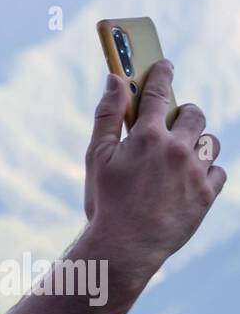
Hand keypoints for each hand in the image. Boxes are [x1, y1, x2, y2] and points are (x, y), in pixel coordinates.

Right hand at [83, 60, 225, 273]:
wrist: (124, 247)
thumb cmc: (105, 203)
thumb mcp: (96, 158)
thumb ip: (107, 116)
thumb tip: (114, 79)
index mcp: (147, 137)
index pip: (158, 92)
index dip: (161, 74)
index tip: (164, 66)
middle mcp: (177, 149)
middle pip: (193, 114)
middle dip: (184, 114)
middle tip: (173, 125)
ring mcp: (195, 171)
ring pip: (210, 142)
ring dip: (198, 144)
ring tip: (180, 159)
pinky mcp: (207, 194)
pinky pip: (218, 171)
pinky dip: (206, 173)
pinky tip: (188, 183)